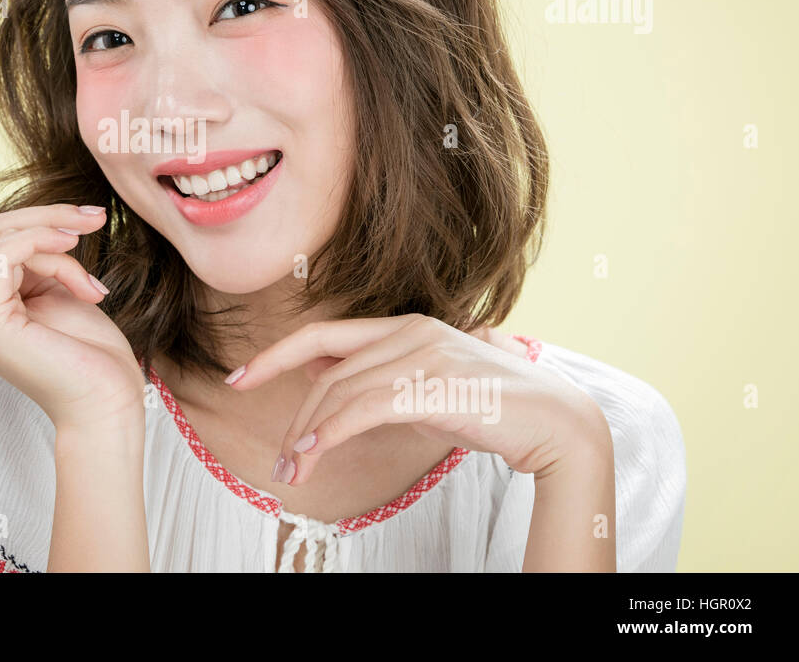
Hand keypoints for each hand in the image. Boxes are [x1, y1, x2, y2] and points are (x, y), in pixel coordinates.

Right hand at [0, 134, 145, 430]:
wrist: (109, 403)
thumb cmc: (92, 354)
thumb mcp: (58, 287)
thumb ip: (27, 256)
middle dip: (43, 214)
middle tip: (93, 218)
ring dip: (54, 234)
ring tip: (91, 260)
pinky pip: (7, 253)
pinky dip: (48, 250)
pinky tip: (80, 271)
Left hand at [226, 314, 609, 484]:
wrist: (558, 423)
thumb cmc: (495, 409)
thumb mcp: (430, 385)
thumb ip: (382, 377)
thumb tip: (324, 376)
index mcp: (408, 326)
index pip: (324, 334)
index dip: (276, 355)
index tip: (240, 378)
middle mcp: (411, 331)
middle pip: (325, 370)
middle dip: (293, 415)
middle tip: (279, 459)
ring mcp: (422, 354)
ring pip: (338, 392)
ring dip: (307, 436)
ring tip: (293, 472)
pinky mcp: (432, 384)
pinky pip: (360, 410)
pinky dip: (328, 434)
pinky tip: (312, 456)